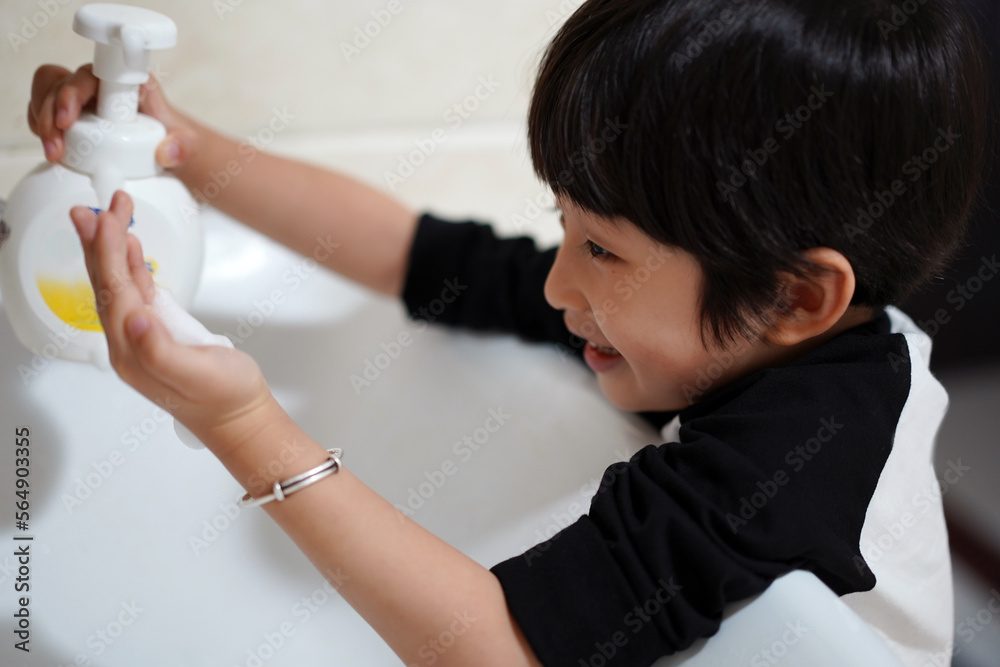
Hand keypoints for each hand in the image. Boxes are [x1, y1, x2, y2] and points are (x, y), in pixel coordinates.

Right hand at [27, 64, 199, 168]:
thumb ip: (183, 146)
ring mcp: (84, 99)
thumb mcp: (188, 143)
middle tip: (56, 147)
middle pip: (60, 82)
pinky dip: (42, 128)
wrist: (170, 147)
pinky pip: (45, 112)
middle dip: (51, 112)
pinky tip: (52, 149)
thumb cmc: (176, 137)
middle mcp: (101, 84)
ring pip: (46, 94)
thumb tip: (165, 152)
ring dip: (42, 122)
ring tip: (53, 153)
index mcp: (126, 81)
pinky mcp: (74, 115)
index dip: (73, 92)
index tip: (68, 119)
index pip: (91, 74)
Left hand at [70, 190, 273, 454]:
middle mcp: (129, 342)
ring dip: (110, 248)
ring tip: (105, 217)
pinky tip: (129, 249)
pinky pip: (136, 292)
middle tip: (94, 206)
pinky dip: (129, 265)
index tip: (108, 218)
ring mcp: (142, 336)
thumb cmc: (223, 397)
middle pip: (105, 282)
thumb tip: (136, 319)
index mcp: (132, 350)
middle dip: (99, 241)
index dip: (108, 250)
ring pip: (117, 283)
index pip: (113, 289)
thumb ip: (160, 350)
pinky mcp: (159, 331)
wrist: (239, 417)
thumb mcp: (195, 374)